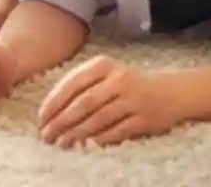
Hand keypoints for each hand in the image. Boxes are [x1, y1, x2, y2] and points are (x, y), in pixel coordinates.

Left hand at [37, 56, 181, 148]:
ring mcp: (133, 99)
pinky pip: (117, 131)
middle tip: (47, 136)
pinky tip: (87, 146)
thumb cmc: (126, 84)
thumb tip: (51, 112)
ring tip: (63, 143)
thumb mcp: (104, 74)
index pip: (72, 84)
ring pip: (99, 119)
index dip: (54, 103)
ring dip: (77, 133)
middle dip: (62, 121)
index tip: (41, 119)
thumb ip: (79, 86)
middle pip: (83, 103)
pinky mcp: (145, 118)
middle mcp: (119, 79)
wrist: (170, 91)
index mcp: (103, 65)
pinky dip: (100, 139)